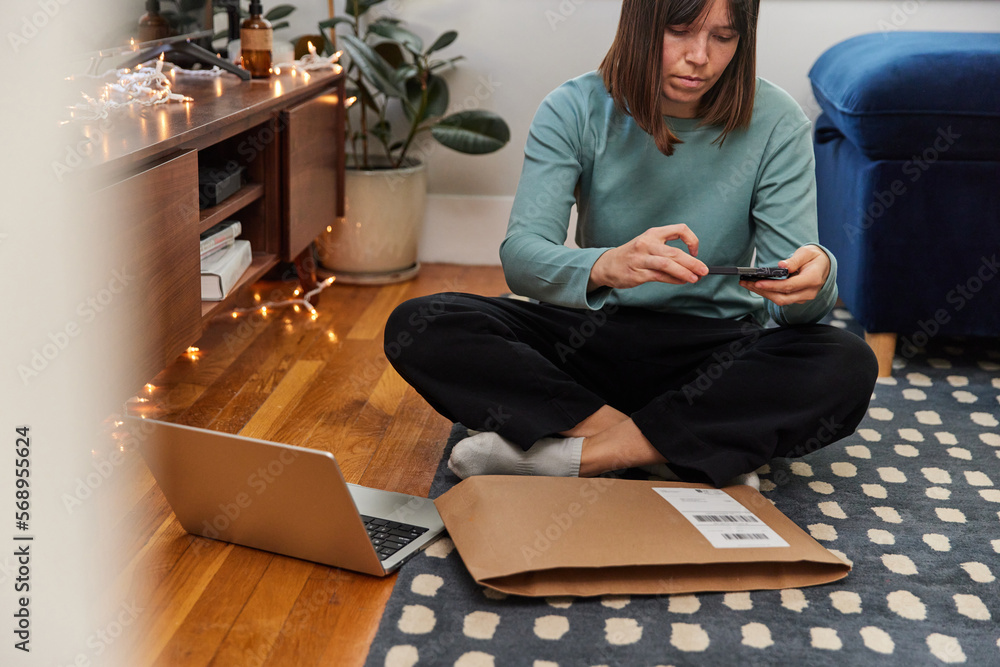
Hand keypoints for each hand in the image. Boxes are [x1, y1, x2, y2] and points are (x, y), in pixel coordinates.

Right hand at [589, 224, 707, 290]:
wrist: (607, 265)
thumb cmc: (632, 255)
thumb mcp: (648, 243)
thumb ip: (667, 249)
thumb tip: (691, 262)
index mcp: (653, 233)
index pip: (680, 229)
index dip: (692, 240)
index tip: (695, 251)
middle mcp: (647, 244)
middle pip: (675, 252)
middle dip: (693, 262)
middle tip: (704, 270)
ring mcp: (642, 259)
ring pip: (668, 265)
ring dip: (684, 272)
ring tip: (695, 278)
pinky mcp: (638, 273)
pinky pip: (660, 277)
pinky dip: (674, 280)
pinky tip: (681, 281)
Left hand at [740, 245, 829, 305]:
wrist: (823, 266)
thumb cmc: (814, 258)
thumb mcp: (806, 253)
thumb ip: (795, 260)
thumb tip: (782, 265)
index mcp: (812, 279)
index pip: (789, 286)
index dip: (772, 285)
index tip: (757, 282)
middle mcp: (808, 292)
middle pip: (782, 297)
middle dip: (762, 291)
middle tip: (746, 283)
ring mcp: (803, 297)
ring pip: (780, 300)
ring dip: (762, 293)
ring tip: (747, 284)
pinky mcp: (797, 298)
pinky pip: (781, 298)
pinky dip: (768, 293)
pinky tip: (756, 286)